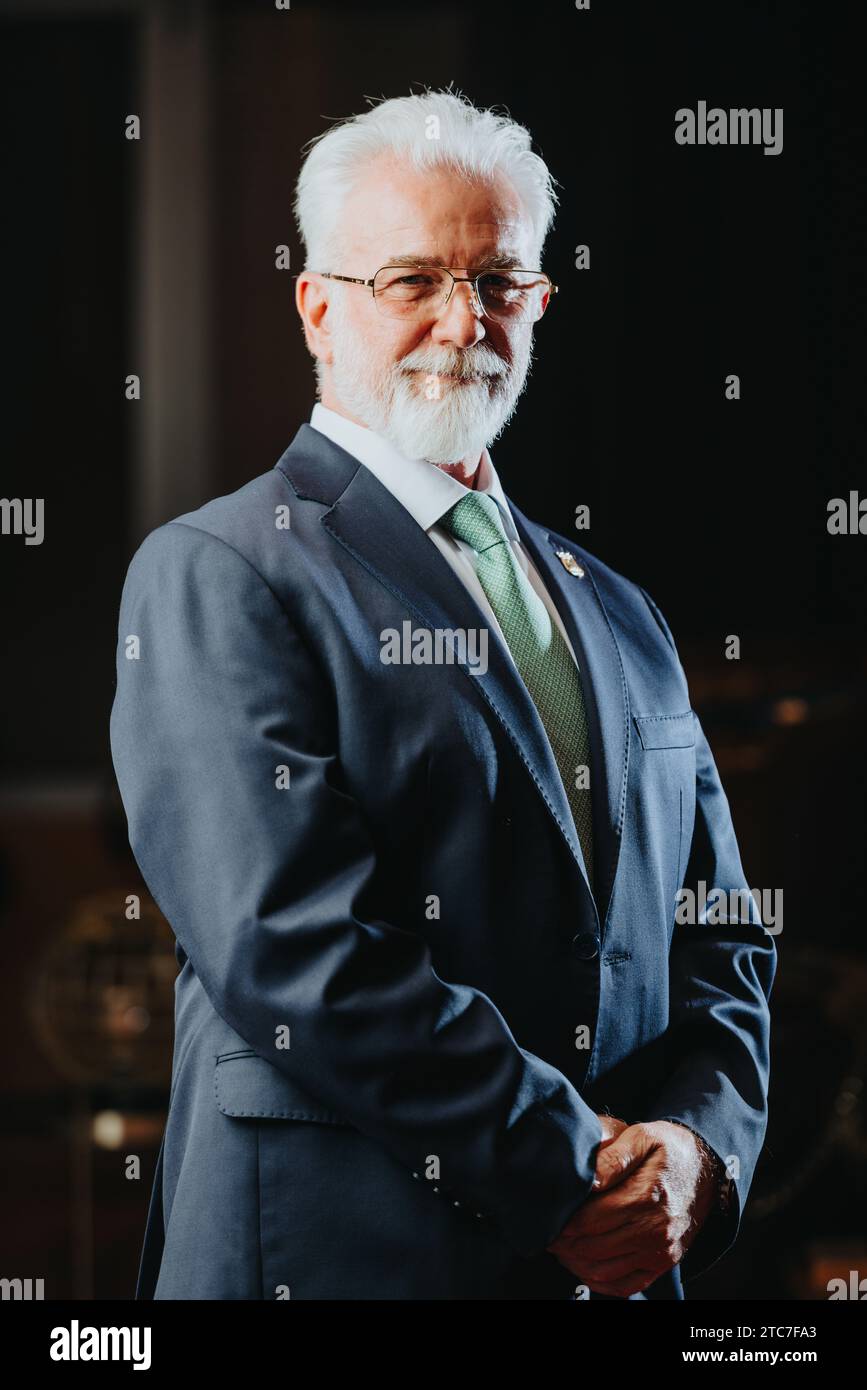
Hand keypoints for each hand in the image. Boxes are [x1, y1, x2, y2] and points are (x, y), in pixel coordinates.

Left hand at [547, 1120, 718, 1296]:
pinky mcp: (663, 1263)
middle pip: (593, 1247)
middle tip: (548, 1231)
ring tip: (560, 1247)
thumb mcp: (642, 1137)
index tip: (549, 1215)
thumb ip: (612, 1156)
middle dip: (564, 1243)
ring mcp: (660, 1251)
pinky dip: (599, 1281)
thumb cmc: (669, 1149)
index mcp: (646, 1196)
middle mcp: (655, 1229)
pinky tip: (584, 1265)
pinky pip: (625, 1285)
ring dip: (575, 1262)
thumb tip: (587, 1178)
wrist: (706, 1169)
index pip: (591, 1220)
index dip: (564, 1221)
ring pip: (604, 1270)